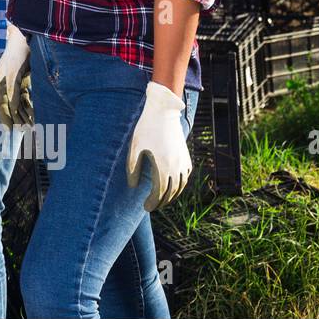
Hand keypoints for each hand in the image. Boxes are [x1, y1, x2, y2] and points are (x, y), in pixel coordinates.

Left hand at [0, 23, 33, 127]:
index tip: (9, 130)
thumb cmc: (20, 54)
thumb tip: (24, 99)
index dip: (4, 118)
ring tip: (26, 126)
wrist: (20, 36)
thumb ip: (16, 85)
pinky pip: (14, 93)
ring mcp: (4, 78)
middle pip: (1, 107)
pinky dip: (18, 104)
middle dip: (9, 121)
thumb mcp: (15, 71)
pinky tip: (23, 113)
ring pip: (8, 103)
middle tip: (18, 132)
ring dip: (18, 116)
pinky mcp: (12, 75)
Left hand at [126, 81, 191, 210]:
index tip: (146, 207)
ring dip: (172, 195)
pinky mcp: (186, 155)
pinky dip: (180, 184)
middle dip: (161, 202)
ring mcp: (183, 161)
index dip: (153, 202)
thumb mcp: (134, 147)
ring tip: (162, 199)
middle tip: (152, 206)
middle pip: (171, 192)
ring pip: (180, 185)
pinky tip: (173, 186)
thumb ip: (133, 168)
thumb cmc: (145, 128)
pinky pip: (186, 175)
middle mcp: (175, 166)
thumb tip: (133, 186)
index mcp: (162, 166)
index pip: (159, 192)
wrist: (163, 111)